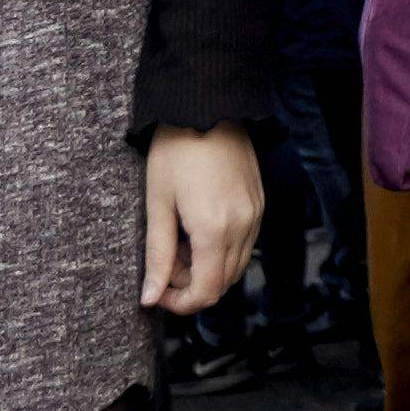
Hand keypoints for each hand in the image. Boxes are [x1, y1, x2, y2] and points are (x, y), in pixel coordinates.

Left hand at [140, 125, 263, 315]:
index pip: (206, 292)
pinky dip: (223, 251)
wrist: (208, 106)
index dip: (181, 304)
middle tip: (165, 264)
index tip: (158, 294)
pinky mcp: (259, 203)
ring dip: (208, 269)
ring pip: (236, 266)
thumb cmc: (176, 151)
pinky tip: (199, 229)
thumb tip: (150, 298)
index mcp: (214, 230)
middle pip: (223, 284)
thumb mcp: (158, 204)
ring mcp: (256, 214)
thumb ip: (157, 256)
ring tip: (180, 243)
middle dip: (192, 286)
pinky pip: (245, 243)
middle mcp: (243, 227)